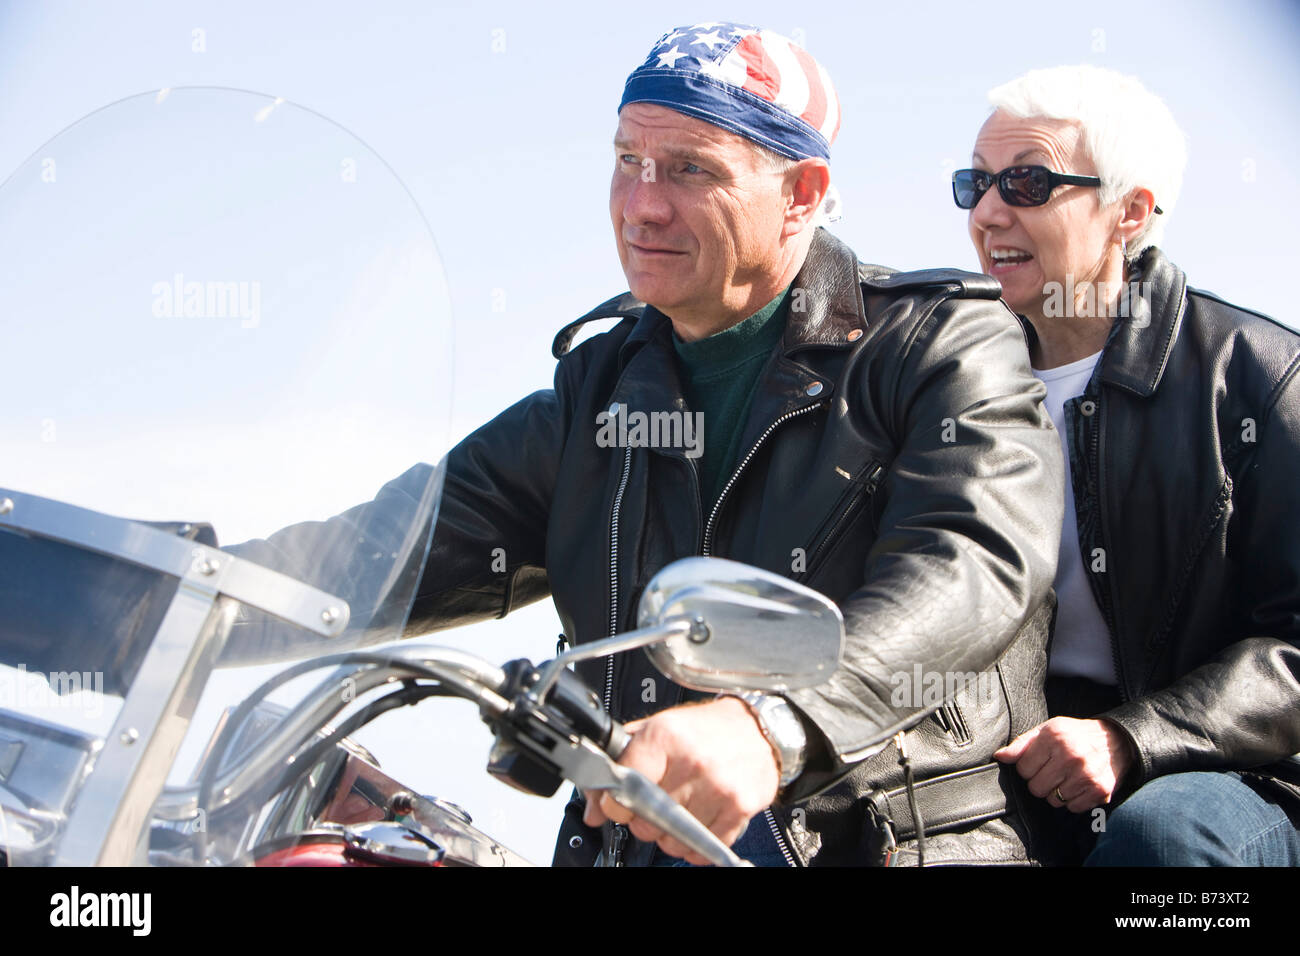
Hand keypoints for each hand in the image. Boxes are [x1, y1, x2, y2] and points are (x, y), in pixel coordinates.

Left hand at [582, 697, 778, 863]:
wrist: (757, 728)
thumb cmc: (704, 729)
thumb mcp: (656, 730)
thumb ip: (620, 764)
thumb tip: (595, 809)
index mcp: (665, 736)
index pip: (625, 785)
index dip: (615, 802)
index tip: (618, 804)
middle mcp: (692, 761)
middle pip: (648, 819)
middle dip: (643, 820)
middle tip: (652, 806)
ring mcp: (718, 787)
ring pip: (675, 839)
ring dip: (670, 836)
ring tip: (678, 812)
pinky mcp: (740, 807)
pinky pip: (706, 847)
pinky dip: (696, 846)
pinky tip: (697, 824)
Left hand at [994, 717, 1134, 812]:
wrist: (1115, 741)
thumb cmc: (1075, 735)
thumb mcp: (1048, 729)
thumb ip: (1022, 743)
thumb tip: (1000, 756)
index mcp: (1054, 737)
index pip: (1023, 768)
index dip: (1027, 768)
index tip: (1038, 762)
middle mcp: (1071, 756)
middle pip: (1036, 788)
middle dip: (1040, 782)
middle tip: (1051, 772)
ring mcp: (1086, 775)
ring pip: (1053, 800)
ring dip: (1056, 793)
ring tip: (1066, 778)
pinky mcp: (1099, 790)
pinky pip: (1072, 808)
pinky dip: (1073, 800)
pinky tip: (1078, 786)